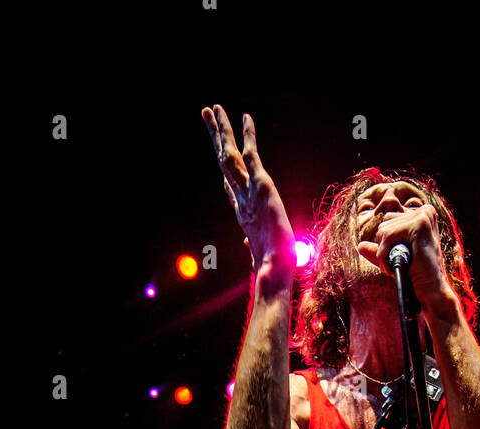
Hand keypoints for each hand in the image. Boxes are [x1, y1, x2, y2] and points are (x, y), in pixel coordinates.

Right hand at [201, 104, 296, 278]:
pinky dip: (248, 135)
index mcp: (244, 215)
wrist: (273, 269)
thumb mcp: (262, 253)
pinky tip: (245, 117)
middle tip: (206, 118)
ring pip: (230, 154)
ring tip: (212, 108)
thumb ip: (255, 246)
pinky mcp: (261, 185)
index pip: (231, 188)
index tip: (219, 156)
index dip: (225, 172)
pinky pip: (252, 154)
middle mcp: (241, 198)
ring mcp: (248, 191)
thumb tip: (248, 247)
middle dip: (215, 139)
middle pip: (224, 164)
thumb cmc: (272, 268)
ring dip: (221, 130)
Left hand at [357, 204, 452, 310]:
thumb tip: (360, 246)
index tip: (397, 258)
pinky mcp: (419, 224)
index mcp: (421, 216)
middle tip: (397, 264)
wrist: (428, 290)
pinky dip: (384, 255)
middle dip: (384, 247)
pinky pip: (387, 235)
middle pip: (384, 223)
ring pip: (383, 229)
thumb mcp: (394, 259)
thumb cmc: (414, 275)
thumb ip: (380, 249)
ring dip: (384, 253)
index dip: (386, 243)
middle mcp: (424, 212)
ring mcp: (422, 216)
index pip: (387, 219)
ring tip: (397, 265)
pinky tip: (393, 268)